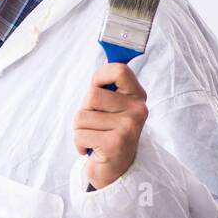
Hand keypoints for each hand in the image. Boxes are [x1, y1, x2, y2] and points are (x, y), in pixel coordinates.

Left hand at [72, 63, 148, 189]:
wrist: (117, 170)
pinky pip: (80, 134)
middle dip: (85, 110)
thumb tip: (112, 47)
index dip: (100, 76)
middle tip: (96, 124)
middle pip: (92, 95)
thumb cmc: (108, 132)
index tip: (97, 86)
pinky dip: (79, 144)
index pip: (118, 70)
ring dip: (80, 129)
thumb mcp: (111, 106)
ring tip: (95, 137)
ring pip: (81, 116)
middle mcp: (138, 110)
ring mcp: (129, 127)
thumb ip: (107, 85)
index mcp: (137, 96)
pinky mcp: (116, 143)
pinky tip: (93, 149)